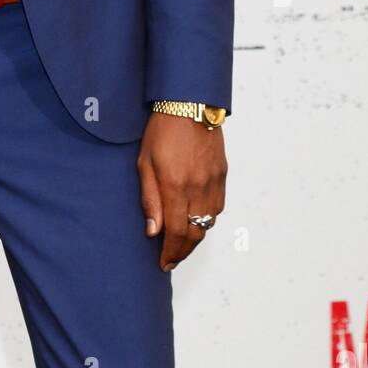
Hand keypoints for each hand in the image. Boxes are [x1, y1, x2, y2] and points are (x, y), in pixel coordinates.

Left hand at [137, 112, 227, 271]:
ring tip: (182, 244)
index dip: (170, 253)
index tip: (163, 263)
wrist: (190, 104)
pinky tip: (197, 220)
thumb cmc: (161, 130)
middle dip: (183, 252)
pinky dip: (207, 220)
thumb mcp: (144, 162)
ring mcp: (213, 182)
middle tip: (172, 260)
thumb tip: (153, 231)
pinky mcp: (222, 175)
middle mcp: (198, 188)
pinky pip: (218, 206)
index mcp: (175, 186)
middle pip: (195, 234)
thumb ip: (150, 199)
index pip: (176, 232)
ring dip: (196, 238)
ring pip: (209, 223)